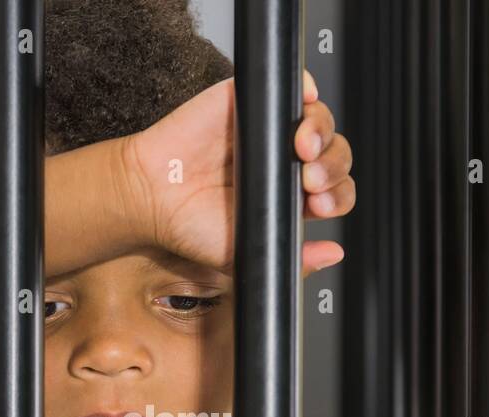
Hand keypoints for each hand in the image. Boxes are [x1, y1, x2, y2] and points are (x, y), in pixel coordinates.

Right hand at [121, 69, 353, 277]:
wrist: (152, 196)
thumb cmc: (191, 226)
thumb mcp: (245, 253)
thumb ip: (291, 258)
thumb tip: (333, 254)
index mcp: (290, 195)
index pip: (334, 190)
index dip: (336, 195)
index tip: (318, 206)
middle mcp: (285, 161)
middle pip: (333, 154)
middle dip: (332, 166)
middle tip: (310, 180)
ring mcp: (270, 129)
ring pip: (318, 119)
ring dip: (322, 131)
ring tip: (302, 148)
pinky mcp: (249, 101)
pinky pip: (287, 85)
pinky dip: (303, 88)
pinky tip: (300, 106)